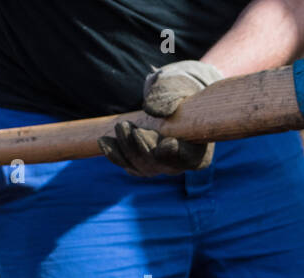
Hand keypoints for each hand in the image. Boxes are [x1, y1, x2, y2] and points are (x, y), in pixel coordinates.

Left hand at [97, 61, 222, 175]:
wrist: (171, 92)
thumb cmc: (179, 87)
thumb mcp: (176, 84)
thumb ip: (168, 95)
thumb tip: (153, 110)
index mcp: (199, 147)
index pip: (189, 159)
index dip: (176, 154)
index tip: (167, 142)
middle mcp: (181, 162)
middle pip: (160, 165)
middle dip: (141, 147)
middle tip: (126, 125)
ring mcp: (161, 164)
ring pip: (142, 167)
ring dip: (126, 149)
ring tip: (119, 126)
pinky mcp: (144, 161)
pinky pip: (128, 165)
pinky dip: (115, 154)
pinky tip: (104, 141)